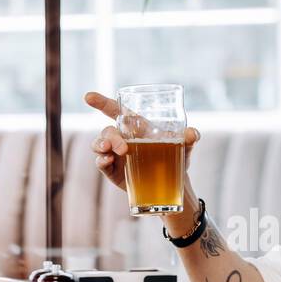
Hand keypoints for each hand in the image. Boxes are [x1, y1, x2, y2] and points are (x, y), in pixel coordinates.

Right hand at [85, 89, 200, 190]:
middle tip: (122, 148)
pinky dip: (101, 161)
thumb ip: (188, 138)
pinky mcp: (113, 171)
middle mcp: (122, 138)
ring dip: (100, 146)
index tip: (88, 97)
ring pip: (99, 145)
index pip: (115, 110)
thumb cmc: (176, 158)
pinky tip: (106, 162)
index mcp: (135, 127)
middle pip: (108, 131)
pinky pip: (101, 163)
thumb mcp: (184, 148)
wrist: (172, 185)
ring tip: (109, 151)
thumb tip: (192, 133)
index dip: (101, 103)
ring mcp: (115, 155)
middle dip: (110, 137)